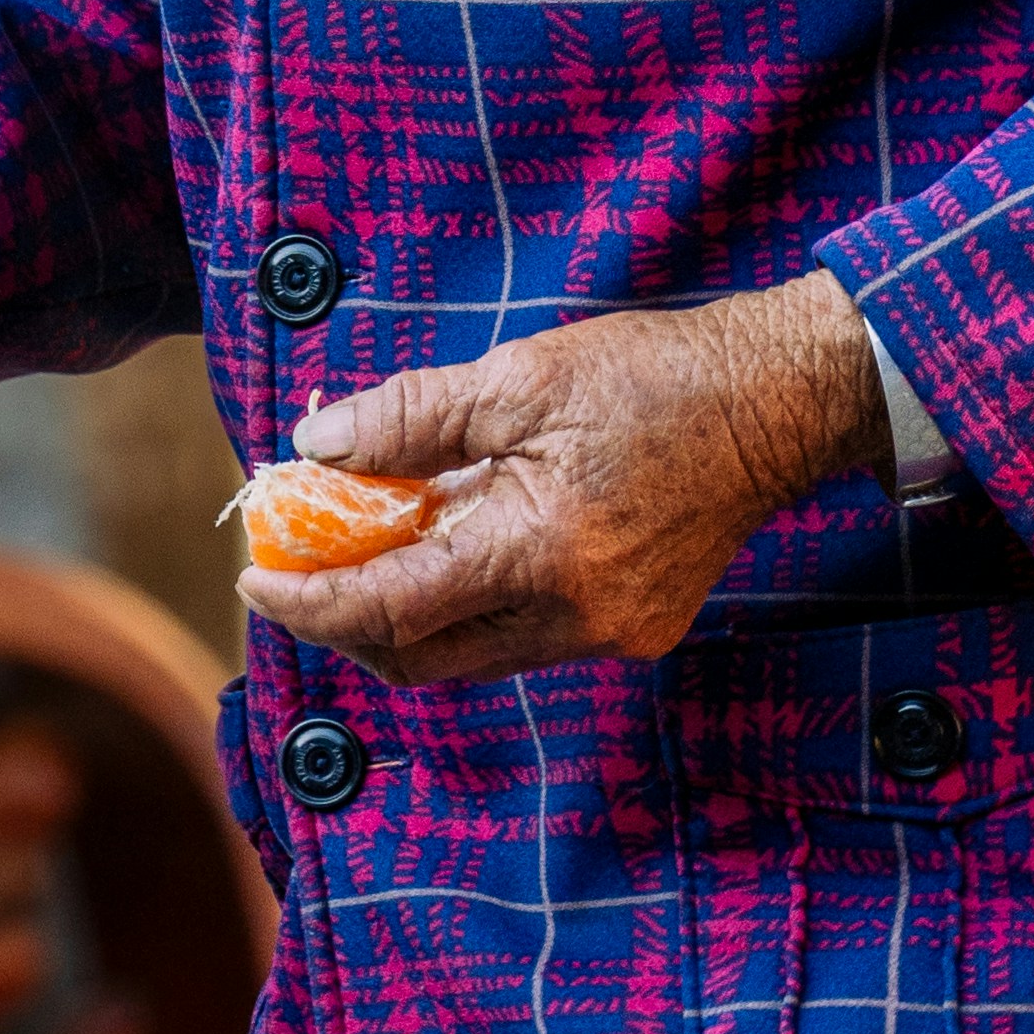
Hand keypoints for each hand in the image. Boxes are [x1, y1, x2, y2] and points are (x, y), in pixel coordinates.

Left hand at [244, 281, 891, 686]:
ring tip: (368, 542)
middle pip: (424, 657)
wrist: (779, 401)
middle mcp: (579, 617)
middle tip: (296, 569)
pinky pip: (521, 636)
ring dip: (407, 611)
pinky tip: (451, 542)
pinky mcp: (633, 628)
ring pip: (472, 653)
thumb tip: (314, 448)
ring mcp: (611, 633)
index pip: (394, 611)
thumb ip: (409, 419)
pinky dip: (468, 601)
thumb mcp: (519, 377)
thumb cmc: (657, 378)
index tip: (254, 581)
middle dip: (347, 621)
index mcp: (544, 554)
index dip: (310, 604)